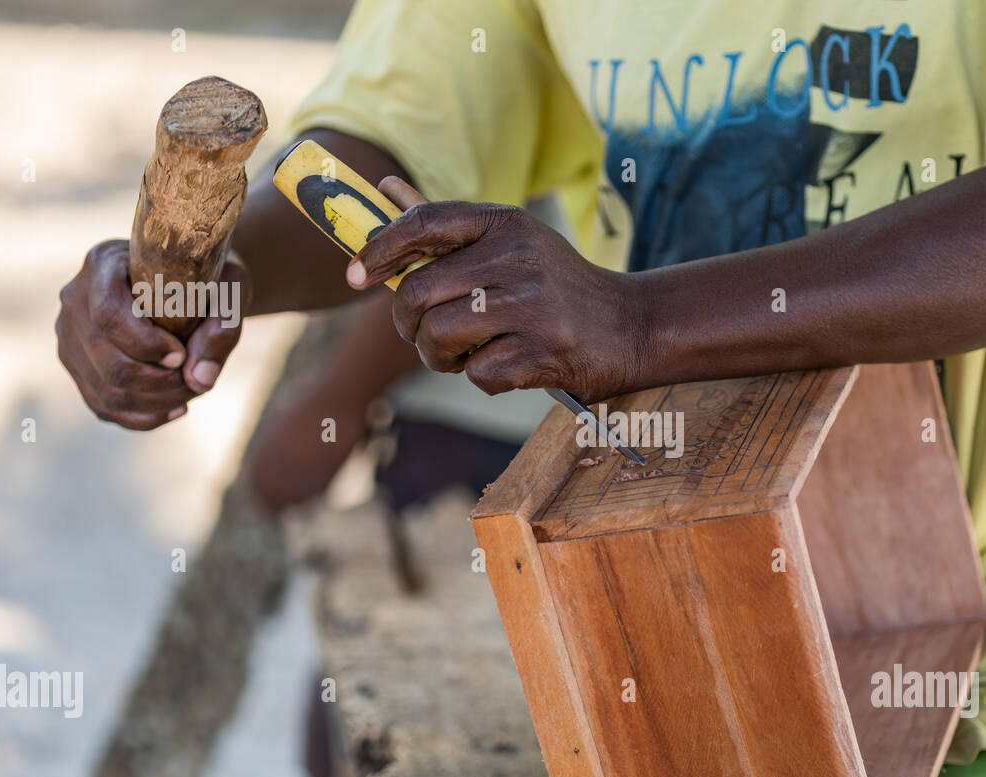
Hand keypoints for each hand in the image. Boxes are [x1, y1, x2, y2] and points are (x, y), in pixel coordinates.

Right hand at [55, 240, 246, 428]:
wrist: (189, 281)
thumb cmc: (209, 279)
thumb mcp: (227, 289)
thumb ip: (221, 327)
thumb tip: (200, 379)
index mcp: (103, 264)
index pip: (108, 314)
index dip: (146, 345)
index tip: (181, 355)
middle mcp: (76, 298)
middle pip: (109, 362)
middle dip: (160, 383)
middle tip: (195, 378)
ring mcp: (70, 334)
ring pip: (107, 390)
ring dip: (157, 403)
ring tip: (191, 391)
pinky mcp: (78, 365)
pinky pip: (104, 406)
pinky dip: (143, 416)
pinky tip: (176, 408)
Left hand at [345, 178, 646, 402]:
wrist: (630, 326)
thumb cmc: (555, 287)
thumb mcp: (512, 243)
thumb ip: (448, 228)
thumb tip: (383, 189)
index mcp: (505, 223)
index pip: (423, 223)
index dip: (378, 249)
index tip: (355, 275)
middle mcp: (518, 258)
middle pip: (419, 291)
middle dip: (407, 323)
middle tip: (422, 334)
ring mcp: (533, 306)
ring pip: (440, 335)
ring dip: (439, 356)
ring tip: (462, 355)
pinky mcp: (545, 352)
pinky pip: (478, 373)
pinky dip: (482, 378)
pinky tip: (507, 366)